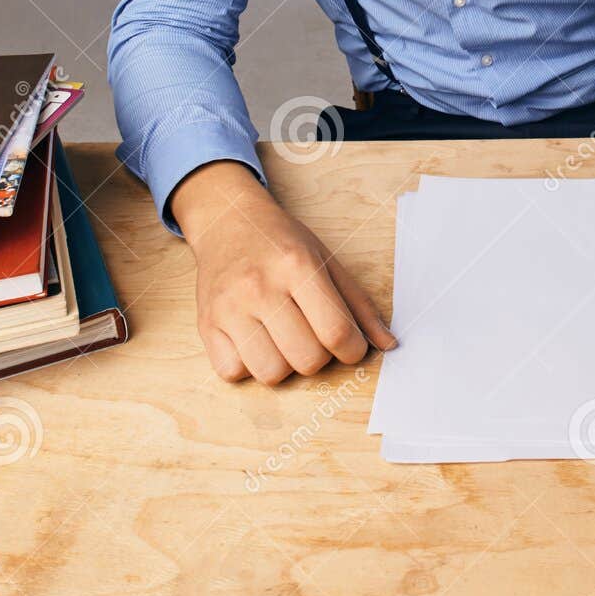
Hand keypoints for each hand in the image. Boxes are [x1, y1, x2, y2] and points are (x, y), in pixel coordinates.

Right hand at [181, 170, 396, 383]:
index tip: (348, 344)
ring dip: (284, 364)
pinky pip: (233, 373)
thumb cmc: (282, 243)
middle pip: (307, 360)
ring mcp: (229, 308)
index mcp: (298, 266)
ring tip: (282, 338)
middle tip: (312, 335)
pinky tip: (254, 340)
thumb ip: (359, 305)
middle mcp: (260, 287)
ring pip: (271, 373)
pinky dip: (248, 366)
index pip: (336, 332)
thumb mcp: (327, 260)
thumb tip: (388, 344)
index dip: (352, 350)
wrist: (228, 221)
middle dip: (319, 356)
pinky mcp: (206, 325)